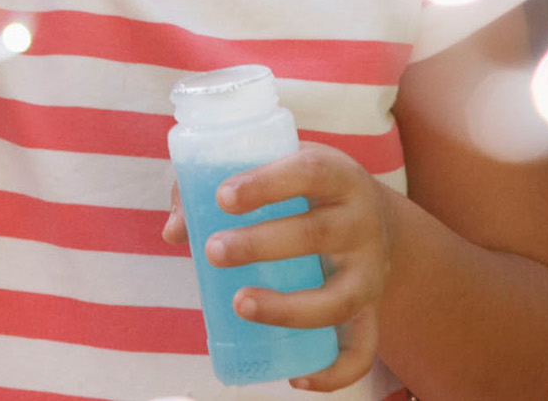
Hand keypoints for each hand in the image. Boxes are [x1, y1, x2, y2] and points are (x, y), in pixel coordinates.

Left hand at [159, 143, 392, 393]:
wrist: (373, 217)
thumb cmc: (302, 189)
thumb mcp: (273, 169)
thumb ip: (216, 187)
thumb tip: (174, 231)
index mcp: (335, 175)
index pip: (307, 171)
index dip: (266, 184)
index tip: (222, 198)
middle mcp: (361, 222)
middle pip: (317, 234)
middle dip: (261, 245)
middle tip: (213, 251)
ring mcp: (370, 271)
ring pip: (339, 299)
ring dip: (289, 309)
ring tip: (240, 305)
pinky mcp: (372, 311)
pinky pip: (362, 349)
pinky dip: (336, 370)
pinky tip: (298, 377)